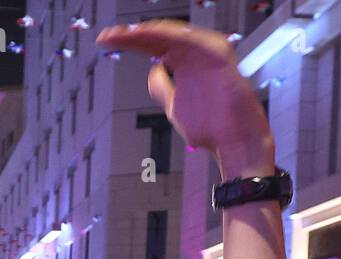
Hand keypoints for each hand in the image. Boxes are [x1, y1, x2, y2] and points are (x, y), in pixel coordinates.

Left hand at [97, 20, 273, 177]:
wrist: (234, 143)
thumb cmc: (210, 128)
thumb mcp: (175, 106)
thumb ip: (162, 87)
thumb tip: (152, 70)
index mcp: (185, 62)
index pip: (154, 46)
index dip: (130, 42)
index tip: (106, 42)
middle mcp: (195, 54)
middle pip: (159, 37)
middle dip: (131, 35)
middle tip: (107, 36)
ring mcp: (207, 54)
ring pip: (172, 35)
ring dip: (146, 33)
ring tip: (123, 35)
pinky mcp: (219, 56)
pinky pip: (192, 40)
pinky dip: (170, 36)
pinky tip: (147, 34)